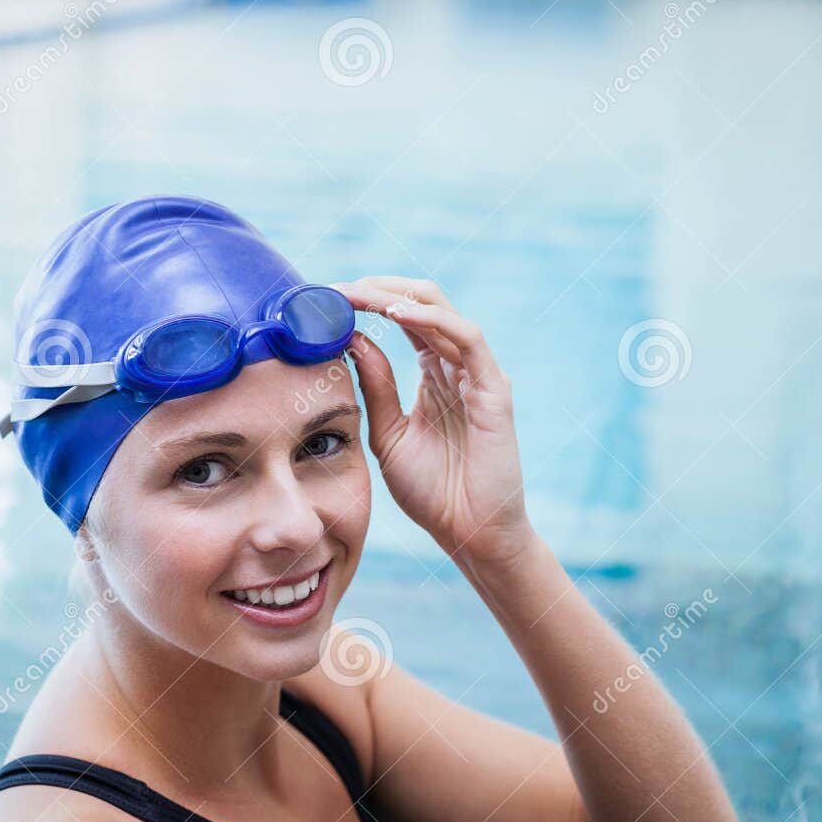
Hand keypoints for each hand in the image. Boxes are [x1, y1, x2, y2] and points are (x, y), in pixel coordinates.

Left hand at [335, 276, 532, 566]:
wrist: (469, 533)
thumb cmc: (434, 492)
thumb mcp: (389, 433)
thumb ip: (376, 387)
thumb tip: (352, 340)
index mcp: (436, 375)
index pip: (406, 318)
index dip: (370, 301)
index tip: (327, 298)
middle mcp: (459, 367)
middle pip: (424, 303)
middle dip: (379, 288)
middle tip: (337, 288)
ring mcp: (479, 375)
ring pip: (442, 312)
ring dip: (399, 296)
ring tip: (359, 292)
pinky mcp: (494, 389)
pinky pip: (467, 338)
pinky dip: (433, 319)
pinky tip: (399, 313)